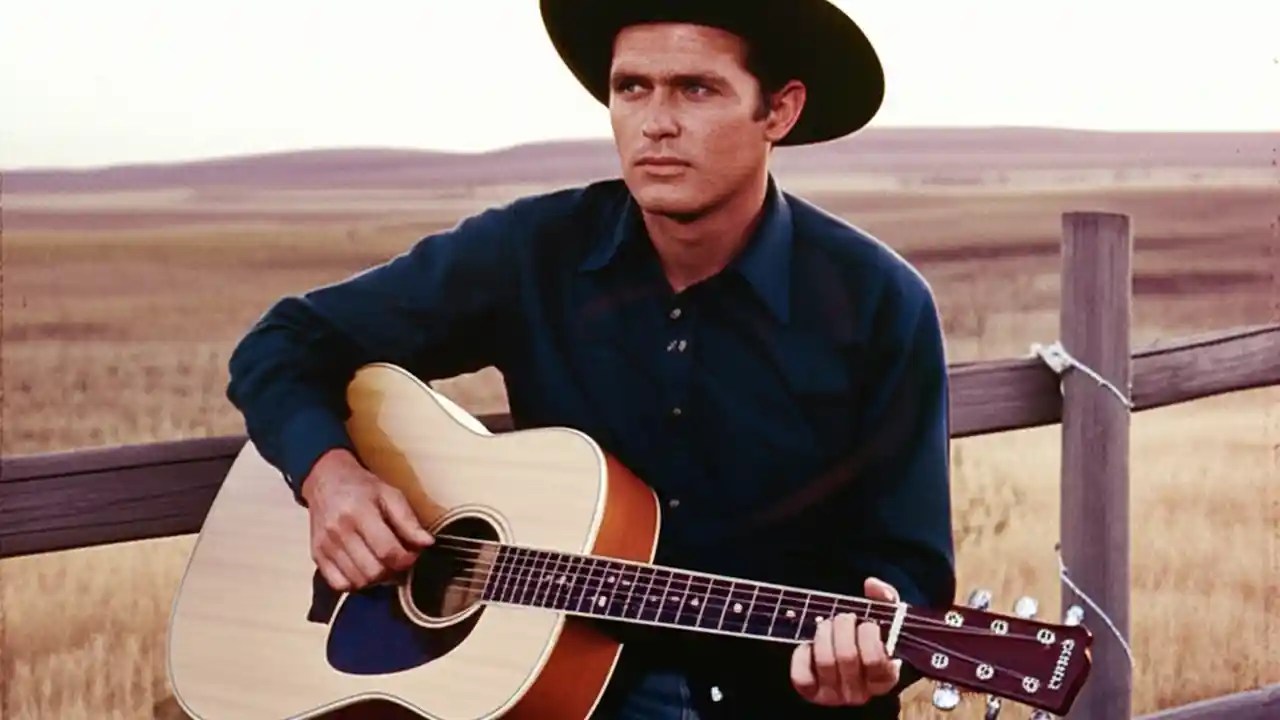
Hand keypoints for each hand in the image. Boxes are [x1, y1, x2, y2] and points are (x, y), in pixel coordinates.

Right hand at [300, 448, 434, 590]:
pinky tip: (363, 569)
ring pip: (358, 581)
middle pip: (373, 571)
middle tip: (397, 561)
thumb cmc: (363, 488)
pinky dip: (355, 583)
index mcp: (360, 513)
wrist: (326, 481)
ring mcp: (326, 546)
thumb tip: (427, 543)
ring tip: (381, 564)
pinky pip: (339, 585)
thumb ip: (408, 520)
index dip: (406, 560)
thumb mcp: (390, 494)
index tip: (413, 555)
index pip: (387, 551)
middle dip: (392, 572)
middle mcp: (339, 532)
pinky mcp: (317, 556)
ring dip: (375, 579)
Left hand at [790, 577, 903, 706]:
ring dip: (823, 635)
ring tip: (826, 626)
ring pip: (825, 662)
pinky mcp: (812, 694)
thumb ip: (885, 600)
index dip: (868, 634)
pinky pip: (802, 676)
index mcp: (883, 678)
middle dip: (842, 627)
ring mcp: (835, 696)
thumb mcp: (884, 619)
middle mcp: (860, 692)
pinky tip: (808, 645)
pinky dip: (802, 655)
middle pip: (847, 656)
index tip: (865, 622)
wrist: (848, 659)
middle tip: (842, 618)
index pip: (875, 659)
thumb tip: (872, 585)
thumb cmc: (868, 638)